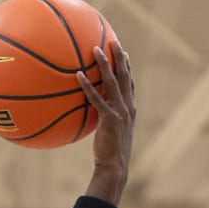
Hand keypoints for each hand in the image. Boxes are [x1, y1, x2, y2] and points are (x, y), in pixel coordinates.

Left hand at [76, 39, 134, 184]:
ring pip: (112, 82)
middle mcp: (128, 107)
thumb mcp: (110, 134)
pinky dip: (88, 85)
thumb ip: (104, 120)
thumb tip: (91, 115)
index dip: (127, 67)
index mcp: (130, 109)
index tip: (124, 53)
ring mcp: (120, 112)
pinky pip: (97, 98)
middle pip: (124, 76)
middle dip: (120, 57)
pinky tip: (78, 75)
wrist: (115, 167)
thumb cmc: (109, 154)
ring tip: (96, 49)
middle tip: (114, 40)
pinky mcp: (109, 118)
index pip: (129, 84)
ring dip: (104, 64)